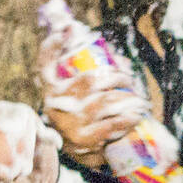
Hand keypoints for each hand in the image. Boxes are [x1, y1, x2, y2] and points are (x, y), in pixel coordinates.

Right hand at [37, 30, 147, 170]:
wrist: (76, 152)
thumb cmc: (77, 114)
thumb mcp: (68, 93)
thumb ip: (76, 68)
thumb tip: (102, 47)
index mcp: (50, 91)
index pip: (45, 64)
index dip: (52, 45)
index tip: (65, 31)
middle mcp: (56, 106)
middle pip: (89, 80)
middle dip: (116, 76)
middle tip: (129, 79)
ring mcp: (71, 123)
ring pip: (105, 101)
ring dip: (126, 96)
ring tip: (137, 97)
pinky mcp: (86, 139)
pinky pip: (113, 123)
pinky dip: (128, 117)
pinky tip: (137, 114)